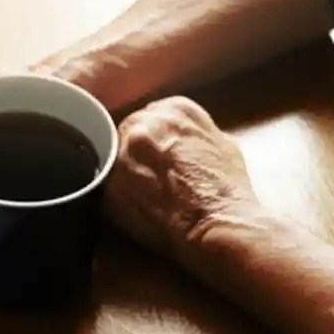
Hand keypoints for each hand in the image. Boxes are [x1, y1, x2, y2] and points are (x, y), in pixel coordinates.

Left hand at [104, 97, 259, 263]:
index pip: (149, 117)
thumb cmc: (227, 190)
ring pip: (113, 161)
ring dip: (125, 176)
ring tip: (147, 195)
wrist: (219, 223)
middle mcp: (144, 126)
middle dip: (135, 156)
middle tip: (152, 179)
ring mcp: (124, 155)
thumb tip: (181, 139)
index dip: (153, 142)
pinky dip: (119, 200)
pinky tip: (140, 210)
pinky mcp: (111, 187)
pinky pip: (107, 190)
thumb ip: (192, 133)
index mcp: (173, 109)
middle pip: (126, 135)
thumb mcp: (221, 144)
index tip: (159, 157)